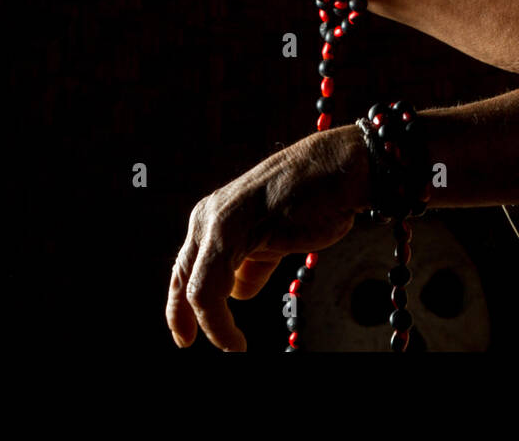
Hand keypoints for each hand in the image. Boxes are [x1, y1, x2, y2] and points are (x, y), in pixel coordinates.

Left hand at [166, 127, 368, 350]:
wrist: (337, 171)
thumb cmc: (314, 199)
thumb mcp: (275, 238)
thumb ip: (253, 262)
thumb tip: (239, 291)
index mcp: (215, 217)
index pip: (187, 268)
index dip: (181, 306)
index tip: (185, 336)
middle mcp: (208, 218)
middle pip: (181, 278)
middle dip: (182, 318)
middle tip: (186, 346)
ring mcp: (217, 224)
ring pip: (195, 290)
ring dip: (213, 327)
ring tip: (232, 349)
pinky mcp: (231, 234)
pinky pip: (211, 290)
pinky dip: (220, 325)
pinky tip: (236, 343)